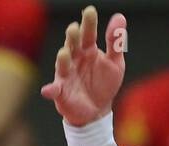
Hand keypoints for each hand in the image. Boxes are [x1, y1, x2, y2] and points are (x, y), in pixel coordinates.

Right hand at [41, 6, 126, 126]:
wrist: (97, 110)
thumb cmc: (104, 83)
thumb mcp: (116, 63)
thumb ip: (116, 42)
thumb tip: (120, 17)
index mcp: (88, 50)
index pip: (88, 33)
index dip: (89, 23)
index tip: (90, 11)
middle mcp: (74, 59)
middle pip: (72, 45)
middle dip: (72, 37)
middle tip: (75, 29)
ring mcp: (66, 74)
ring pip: (62, 64)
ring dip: (62, 59)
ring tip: (65, 53)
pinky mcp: (61, 92)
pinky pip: (55, 90)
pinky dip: (51, 90)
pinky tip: (48, 90)